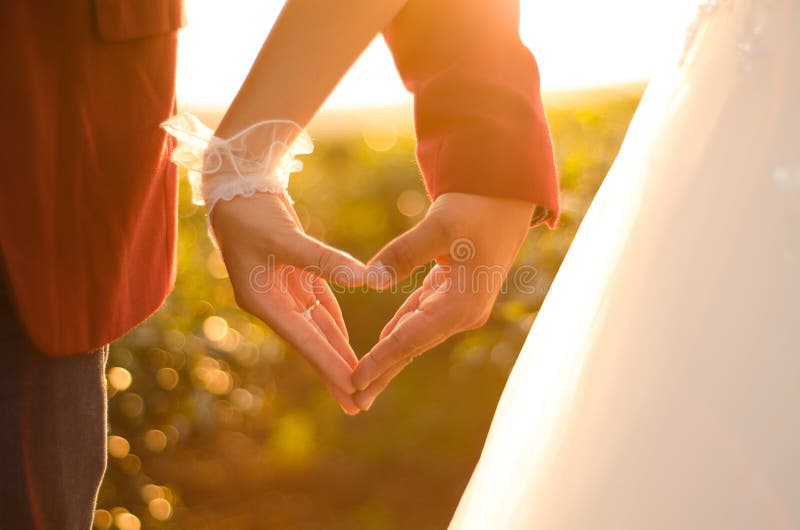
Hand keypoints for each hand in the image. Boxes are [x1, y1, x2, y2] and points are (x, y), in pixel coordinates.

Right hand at [212, 191, 365, 414]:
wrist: (237, 189)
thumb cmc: (252, 213)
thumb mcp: (285, 237)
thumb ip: (325, 260)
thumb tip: (365, 279)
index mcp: (262, 301)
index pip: (304, 339)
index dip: (329, 365)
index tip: (352, 389)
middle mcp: (272, 302)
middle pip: (311, 343)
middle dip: (335, 372)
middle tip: (359, 405)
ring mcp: (282, 291)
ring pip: (316, 328)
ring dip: (337, 351)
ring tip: (358, 379)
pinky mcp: (292, 276)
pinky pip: (318, 306)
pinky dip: (333, 323)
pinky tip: (345, 340)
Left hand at [352, 193, 535, 409]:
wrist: (504, 199)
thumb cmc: (476, 208)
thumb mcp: (439, 227)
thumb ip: (403, 254)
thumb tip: (371, 281)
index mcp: (462, 304)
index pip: (412, 337)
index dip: (380, 360)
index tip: (354, 380)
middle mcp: (462, 313)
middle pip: (413, 347)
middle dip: (383, 373)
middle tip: (353, 402)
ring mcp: (458, 306)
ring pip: (414, 336)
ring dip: (388, 358)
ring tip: (363, 384)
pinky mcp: (451, 294)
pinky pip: (418, 318)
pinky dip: (398, 332)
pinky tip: (381, 347)